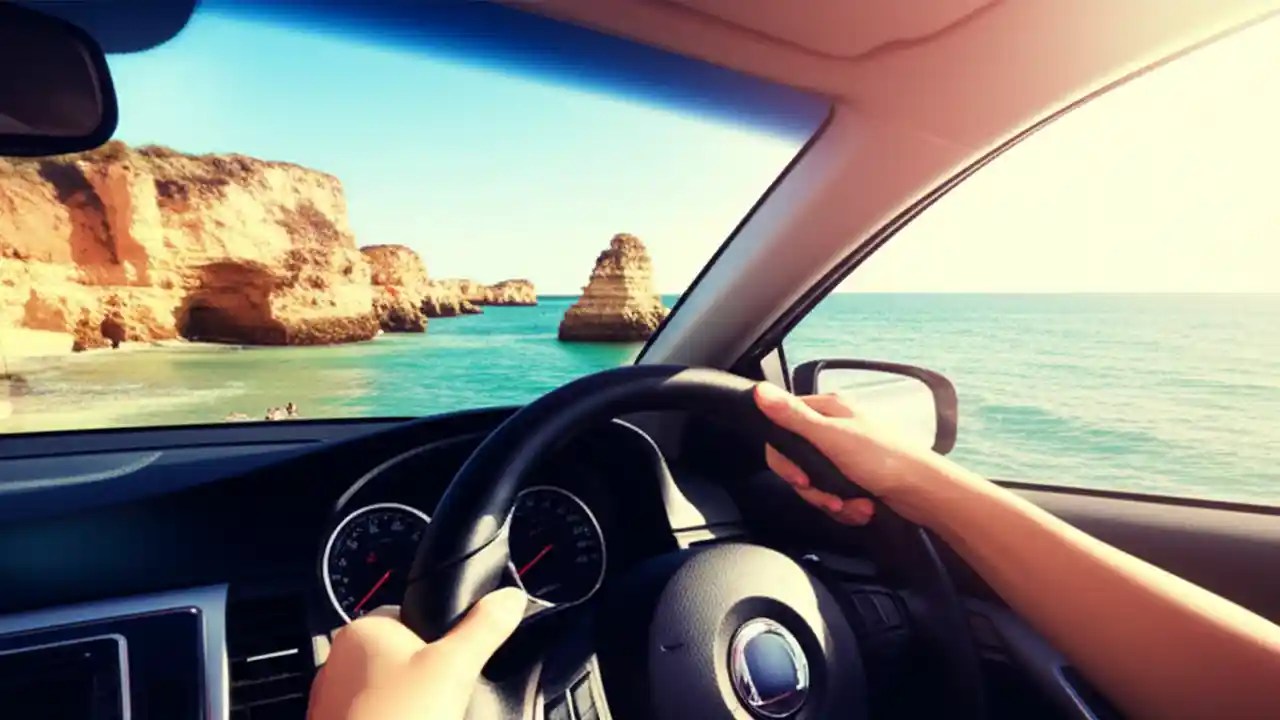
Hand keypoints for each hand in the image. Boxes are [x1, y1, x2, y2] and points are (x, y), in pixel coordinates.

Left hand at [308, 587, 526, 719]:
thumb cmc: (399, 718)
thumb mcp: (455, 667)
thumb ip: (484, 628)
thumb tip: (508, 599)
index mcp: (362, 631)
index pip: (408, 615)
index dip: (438, 636)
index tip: (455, 659)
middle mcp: (337, 661)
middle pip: (398, 656)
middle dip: (423, 675)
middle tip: (445, 695)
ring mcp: (330, 700)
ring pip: (385, 691)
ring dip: (407, 703)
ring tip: (429, 716)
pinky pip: (372, 716)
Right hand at [754, 382, 959, 525]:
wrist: (924, 493)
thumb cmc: (886, 459)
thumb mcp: (831, 437)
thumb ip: (793, 417)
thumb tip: (760, 392)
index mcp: (827, 410)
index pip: (782, 429)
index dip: (786, 460)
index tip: (800, 478)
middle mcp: (833, 428)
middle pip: (797, 462)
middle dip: (814, 488)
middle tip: (830, 497)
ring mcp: (843, 454)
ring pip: (815, 483)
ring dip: (832, 501)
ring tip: (854, 504)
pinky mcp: (853, 477)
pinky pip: (833, 496)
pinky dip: (845, 508)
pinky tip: (861, 508)